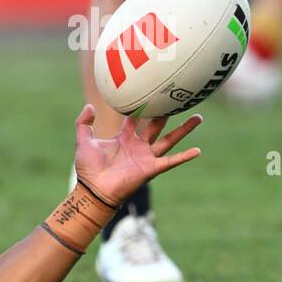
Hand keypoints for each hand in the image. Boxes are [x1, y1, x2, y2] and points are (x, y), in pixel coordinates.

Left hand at [73, 105, 201, 204]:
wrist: (94, 189)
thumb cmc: (88, 168)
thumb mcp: (83, 141)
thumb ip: (83, 123)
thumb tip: (89, 105)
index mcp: (123, 138)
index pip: (135, 119)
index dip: (140, 107)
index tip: (149, 92)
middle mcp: (138, 146)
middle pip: (157, 126)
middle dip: (167, 113)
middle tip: (178, 99)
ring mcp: (146, 157)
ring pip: (169, 140)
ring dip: (184, 130)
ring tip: (198, 117)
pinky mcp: (151, 168)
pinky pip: (171, 161)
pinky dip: (184, 157)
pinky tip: (198, 150)